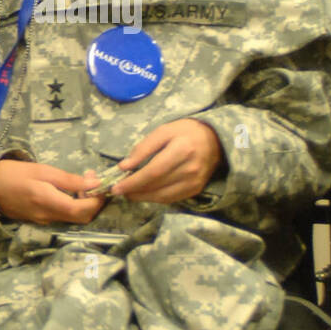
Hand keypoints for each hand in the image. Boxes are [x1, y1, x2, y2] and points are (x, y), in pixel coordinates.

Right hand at [0, 159, 107, 224]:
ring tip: (80, 182)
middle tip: (91, 180)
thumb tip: (94, 183)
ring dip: (83, 203)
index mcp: (50, 202)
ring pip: (73, 218)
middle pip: (82, 218)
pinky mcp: (39, 220)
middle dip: (93, 202)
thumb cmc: (13, 173)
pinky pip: (62, 216)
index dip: (97, 200)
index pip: (83, 210)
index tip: (100, 183)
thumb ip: (68, 179)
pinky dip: (71, 205)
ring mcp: (44, 221)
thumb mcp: (41, 170)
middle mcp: (49, 217)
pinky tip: (67, 190)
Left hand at [109, 119, 223, 203]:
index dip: (133, 182)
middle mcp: (190, 169)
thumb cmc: (185, 132)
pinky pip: (172, 199)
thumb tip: (124, 166)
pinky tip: (145, 194)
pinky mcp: (196, 190)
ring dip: (143, 197)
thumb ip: (143, 148)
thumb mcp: (163, 131)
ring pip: (164, 196)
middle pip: (157, 185)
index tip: (116, 186)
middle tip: (118, 191)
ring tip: (128, 193)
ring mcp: (195, 182)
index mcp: (181, 150)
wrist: (214, 140)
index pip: (153, 172)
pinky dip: (156, 198)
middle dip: (135, 190)